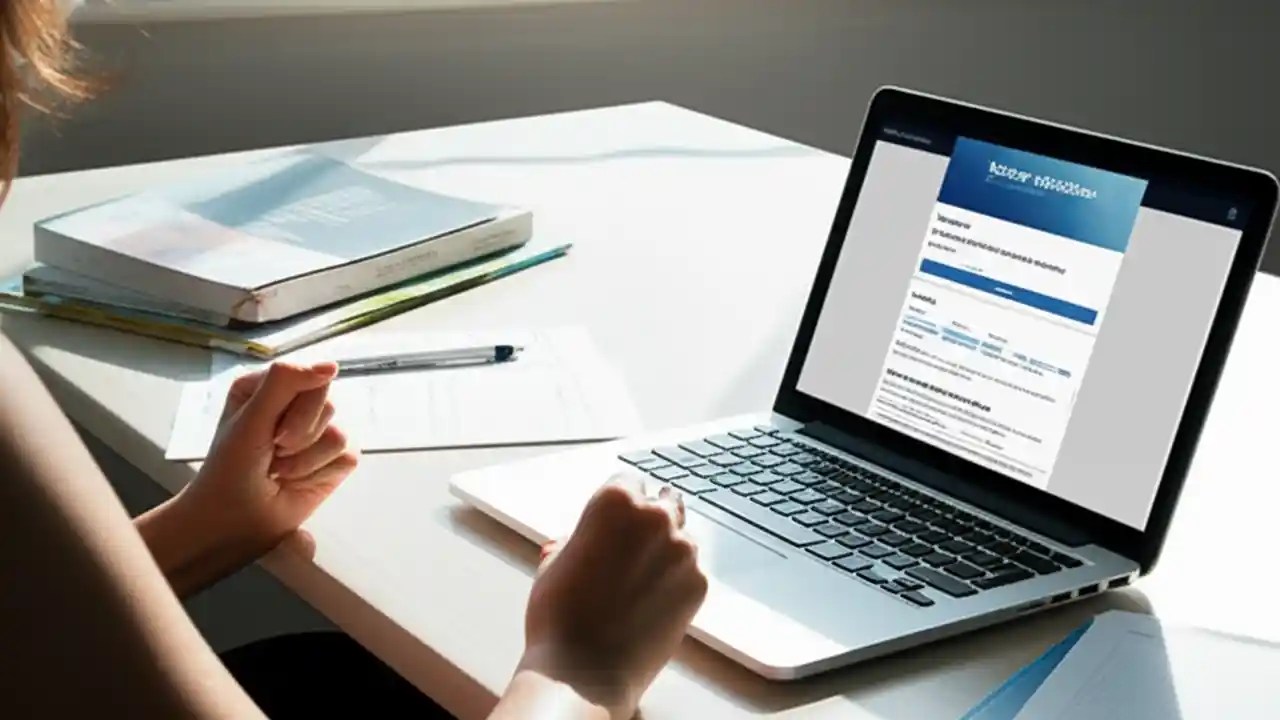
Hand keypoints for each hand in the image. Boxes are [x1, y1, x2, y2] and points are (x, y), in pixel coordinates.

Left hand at [146, 361, 358, 593]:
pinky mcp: (333, 460)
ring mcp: (318, 433)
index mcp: (270, 386)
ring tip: (279, 470)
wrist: (232, 522)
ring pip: (338, 431)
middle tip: (273, 452)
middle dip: (301, 433)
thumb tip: (332, 365)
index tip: (271, 432)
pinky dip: (320, 472)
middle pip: (327, 401)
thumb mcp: (250, 419)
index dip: (297, 406)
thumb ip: (285, 383)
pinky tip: (296, 481)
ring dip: (305, 459)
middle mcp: (295, 404)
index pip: (308, 375)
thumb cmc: (229, 470)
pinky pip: (348, 454)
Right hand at [516, 473, 707, 718]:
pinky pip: (691, 572)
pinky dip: (677, 583)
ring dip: (667, 551)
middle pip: (664, 503)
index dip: (620, 503)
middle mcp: (656, 517)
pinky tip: (652, 604)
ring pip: (681, 538)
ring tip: (640, 582)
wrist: (584, 670)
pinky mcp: (699, 584)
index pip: (629, 482)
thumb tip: (579, 538)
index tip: (618, 518)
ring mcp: (683, 551)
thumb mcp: (554, 562)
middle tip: (637, 544)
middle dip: (651, 520)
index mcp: (616, 500)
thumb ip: (577, 538)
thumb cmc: (559, 615)